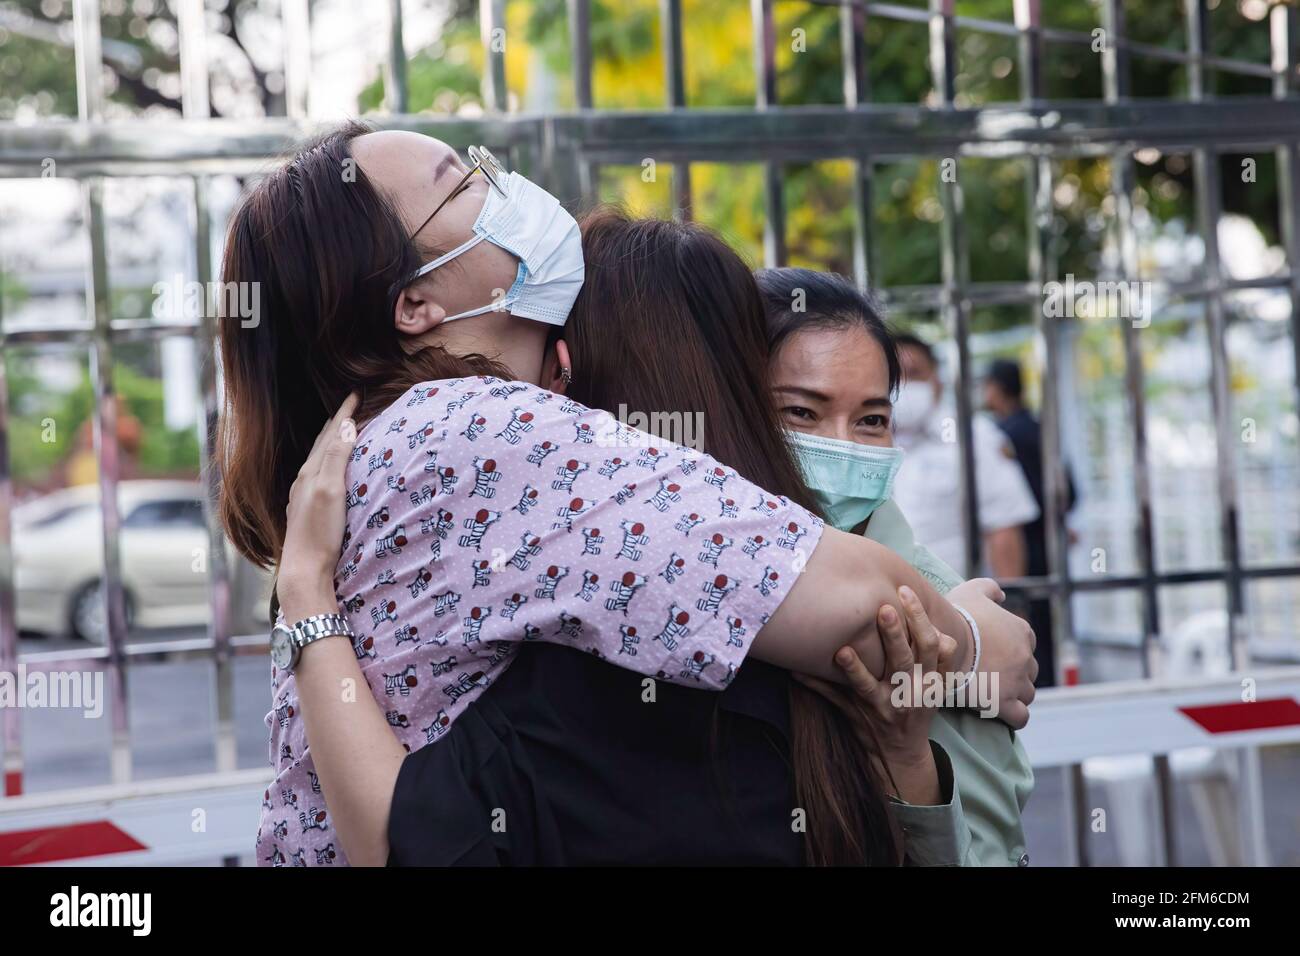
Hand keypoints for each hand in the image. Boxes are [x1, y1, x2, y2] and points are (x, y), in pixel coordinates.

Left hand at [277, 394, 359, 619]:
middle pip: (322, 444)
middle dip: (337, 424)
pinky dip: (328, 464)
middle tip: (351, 407)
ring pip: (319, 460)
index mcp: (311, 472)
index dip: (344, 413)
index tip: (356, 394)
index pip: (331, 434)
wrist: (303, 570)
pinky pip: (318, 476)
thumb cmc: (319, 532)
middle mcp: (304, 481)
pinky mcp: (306, 512)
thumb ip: (337, 457)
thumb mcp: (331, 491)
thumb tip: (347, 425)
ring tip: (342, 434)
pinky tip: (330, 473)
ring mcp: (303, 497)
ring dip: (332, 443)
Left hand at [795, 586, 957, 801]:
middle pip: (903, 661)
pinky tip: (797, 670)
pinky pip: (834, 700)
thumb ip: (940, 661)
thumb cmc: (917, 709)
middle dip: (894, 635)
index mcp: (927, 682)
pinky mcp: (857, 716)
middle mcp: (906, 694)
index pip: (929, 646)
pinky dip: (815, 685)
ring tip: (842, 652)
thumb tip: (945, 635)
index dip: (919, 620)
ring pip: (868, 687)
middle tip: (883, 609)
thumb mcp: (935, 688)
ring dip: (854, 669)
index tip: (904, 593)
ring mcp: (881, 707)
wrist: (902, 756)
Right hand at [947, 577, 1036, 728]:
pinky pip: (1021, 717)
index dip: (1010, 651)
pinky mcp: (1005, 703)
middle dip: (1014, 674)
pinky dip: (1014, 716)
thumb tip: (1002, 596)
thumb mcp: (972, 591)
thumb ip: (990, 589)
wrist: (943, 641)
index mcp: (1022, 632)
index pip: (1026, 645)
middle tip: (989, 675)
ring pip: (1027, 693)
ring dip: (1015, 695)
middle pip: (1028, 670)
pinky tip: (1000, 713)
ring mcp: (1017, 682)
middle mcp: (1025, 657)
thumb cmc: (956, 616)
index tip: (992, 655)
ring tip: (992, 695)